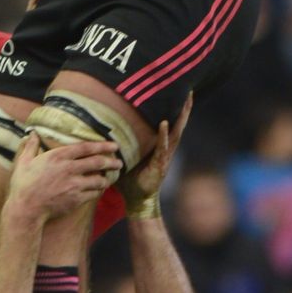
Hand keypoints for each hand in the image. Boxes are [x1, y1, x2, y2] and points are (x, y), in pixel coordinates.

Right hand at [7, 133, 120, 221]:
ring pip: (98, 180)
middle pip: (97, 162)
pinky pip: (93, 194)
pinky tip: (99, 190)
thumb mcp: (24, 161)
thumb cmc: (23, 185)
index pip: (86, 148)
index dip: (102, 146)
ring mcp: (74, 185)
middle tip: (119, 162)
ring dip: (106, 178)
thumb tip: (33, 134)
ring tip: (110, 178)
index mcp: (58, 156)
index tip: (113, 145)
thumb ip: (31, 146)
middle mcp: (69, 169)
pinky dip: (98, 191)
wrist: (26, 208)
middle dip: (111, 161)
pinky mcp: (76, 199)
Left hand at [119, 94, 191, 214]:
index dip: (174, 110)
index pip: (168, 124)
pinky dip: (163, 134)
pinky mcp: (159, 164)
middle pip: (177, 125)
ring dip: (180, 117)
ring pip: (174, 133)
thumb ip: (120, 144)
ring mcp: (164, 156)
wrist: (137, 201)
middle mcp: (165, 149)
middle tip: (189, 91)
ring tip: (185, 101)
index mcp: (159, 147)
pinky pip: (161, 146)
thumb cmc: (130, 180)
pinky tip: (164, 122)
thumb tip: (102, 129)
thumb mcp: (125, 157)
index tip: (178, 94)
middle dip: (184, 108)